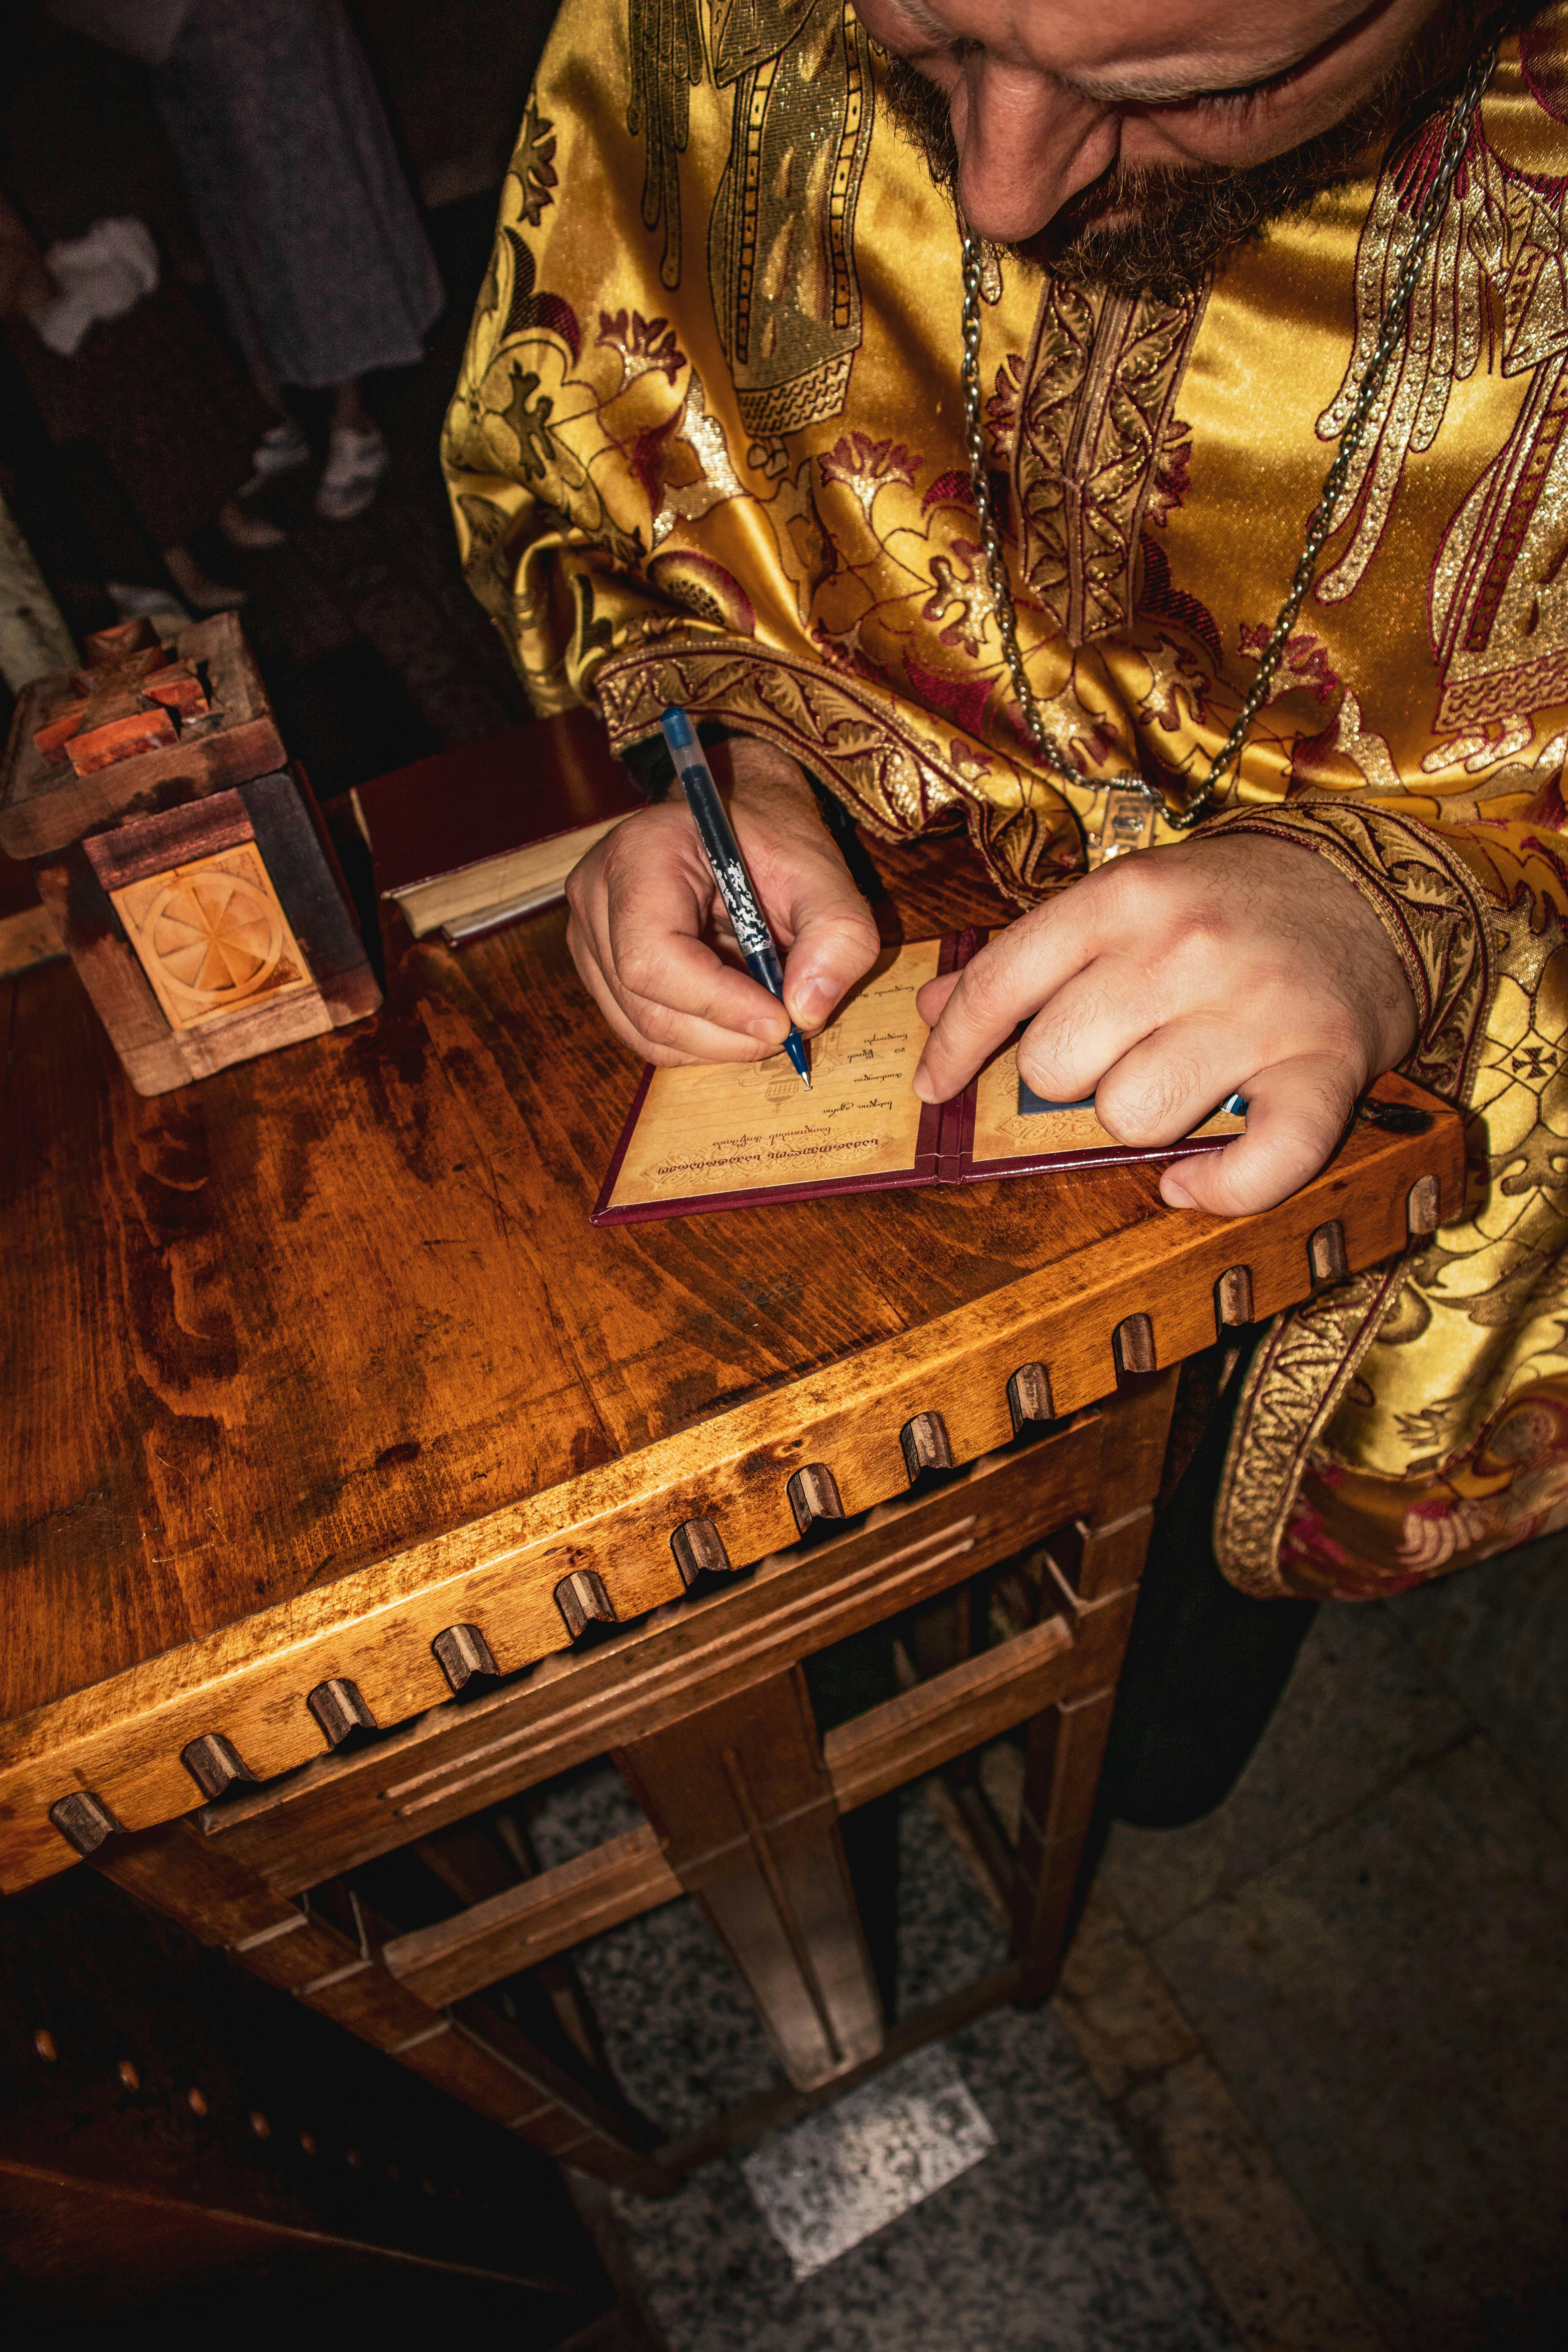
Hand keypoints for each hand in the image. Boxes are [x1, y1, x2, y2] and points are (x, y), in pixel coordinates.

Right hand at [565, 736, 880, 1064]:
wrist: (735, 817)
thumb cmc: (773, 840)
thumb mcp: (822, 874)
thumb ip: (836, 934)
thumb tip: (807, 1013)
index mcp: (637, 854)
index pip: (652, 958)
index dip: (716, 1003)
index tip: (781, 1022)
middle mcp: (597, 896)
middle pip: (646, 1006)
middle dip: (725, 1034)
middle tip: (787, 1027)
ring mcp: (588, 935)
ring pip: (643, 1029)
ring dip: (715, 1041)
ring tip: (765, 1013)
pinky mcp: (598, 967)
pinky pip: (641, 1031)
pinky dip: (696, 1041)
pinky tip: (736, 1014)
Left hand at [912, 833, 1417, 1215]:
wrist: (1372, 892)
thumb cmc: (1231, 904)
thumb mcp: (1126, 897)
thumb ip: (1031, 952)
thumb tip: (931, 1008)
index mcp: (1125, 897)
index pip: (1000, 984)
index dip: (954, 1047)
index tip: (935, 1085)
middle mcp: (1186, 948)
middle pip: (1057, 1065)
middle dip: (1066, 1081)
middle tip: (1110, 1059)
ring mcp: (1258, 1011)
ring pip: (1133, 1117)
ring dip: (1140, 1119)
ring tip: (1173, 1086)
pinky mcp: (1326, 1070)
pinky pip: (1257, 1165)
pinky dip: (1219, 1189)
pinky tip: (1193, 1179)